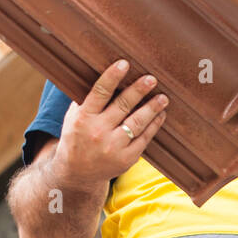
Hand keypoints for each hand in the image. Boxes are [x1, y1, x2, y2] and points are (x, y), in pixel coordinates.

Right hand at [48, 59, 168, 191]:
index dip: (112, 77)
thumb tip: (106, 75)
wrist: (76, 174)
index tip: (124, 63)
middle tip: (151, 78)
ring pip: (137, 123)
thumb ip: (86, 99)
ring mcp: (113, 147)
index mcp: (83, 118)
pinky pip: (144, 139)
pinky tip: (160, 115)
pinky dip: (154, 125)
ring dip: (152, 108)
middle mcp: (98, 132)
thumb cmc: (76, 137)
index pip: (99, 93)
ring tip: (163, 97)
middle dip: (139, 90)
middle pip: (123, 106)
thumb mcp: (73, 117)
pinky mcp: (126, 159)